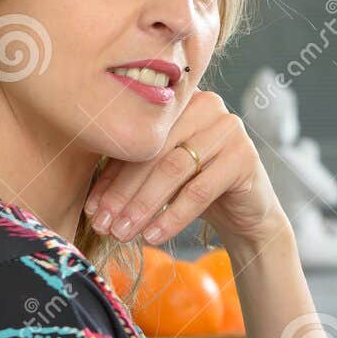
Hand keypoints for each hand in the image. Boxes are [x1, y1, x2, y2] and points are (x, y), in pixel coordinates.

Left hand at [84, 91, 287, 253]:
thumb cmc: (195, 188)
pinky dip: (172, 216)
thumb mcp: (161, 175)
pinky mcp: (244, 156)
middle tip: (104, 225)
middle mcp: (206, 105)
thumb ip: (132, 171)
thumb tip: (91, 203)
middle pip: (153, 152)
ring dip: (143, 206)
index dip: (110, 175)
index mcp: (179, 101)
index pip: (137, 139)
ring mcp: (229, 128)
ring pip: (173, 170)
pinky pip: (199, 190)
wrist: (246, 211)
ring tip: (124, 233)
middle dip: (124, 193)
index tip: (92, 209)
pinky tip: (154, 236)